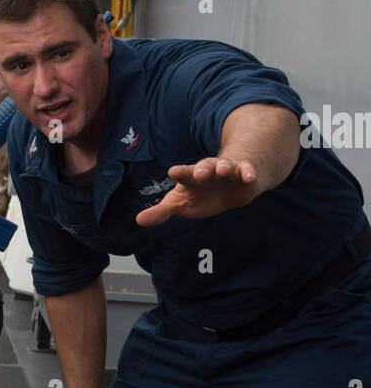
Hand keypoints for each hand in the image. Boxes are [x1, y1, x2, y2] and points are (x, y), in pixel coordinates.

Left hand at [135, 157, 259, 227]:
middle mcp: (208, 171)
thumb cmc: (200, 194)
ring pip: (225, 166)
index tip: (173, 172)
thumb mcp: (179, 203)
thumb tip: (138, 221)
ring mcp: (227, 171)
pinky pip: (246, 171)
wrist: (230, 188)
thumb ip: (161, 211)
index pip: (183, 174)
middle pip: (204, 167)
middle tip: (199, 173)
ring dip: (224, 167)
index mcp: (191, 177)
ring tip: (223, 171)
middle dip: (202, 169)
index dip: (179, 173)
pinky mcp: (244, 175)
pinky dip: (247, 173)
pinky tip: (248, 176)